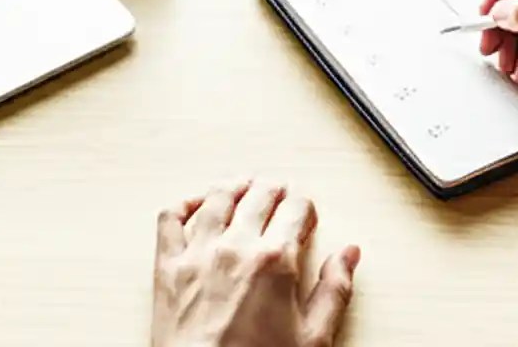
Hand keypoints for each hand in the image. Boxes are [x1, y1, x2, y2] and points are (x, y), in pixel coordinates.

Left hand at [152, 181, 360, 346]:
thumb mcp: (314, 338)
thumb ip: (335, 290)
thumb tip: (349, 255)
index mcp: (276, 260)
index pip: (296, 210)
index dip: (305, 207)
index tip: (307, 214)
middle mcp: (235, 246)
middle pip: (258, 195)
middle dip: (274, 189)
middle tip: (280, 192)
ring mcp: (197, 253)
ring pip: (216, 197)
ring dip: (235, 186)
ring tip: (244, 185)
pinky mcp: (167, 267)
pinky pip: (170, 218)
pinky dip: (184, 204)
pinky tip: (196, 204)